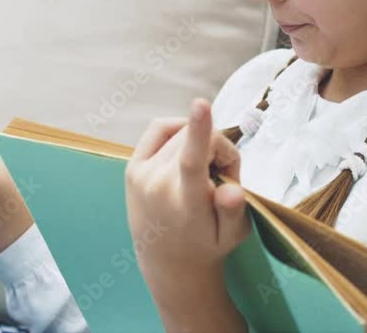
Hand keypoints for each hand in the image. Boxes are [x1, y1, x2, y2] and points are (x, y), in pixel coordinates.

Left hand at [124, 98, 249, 330]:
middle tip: (222, 181)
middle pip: (201, 141)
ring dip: (201, 145)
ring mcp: (141, 174)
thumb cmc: (208, 244)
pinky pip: (160, 128)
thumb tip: (232, 190)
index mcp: (186, 205)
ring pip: (183, 133)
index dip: (199, 131)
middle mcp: (158, 186)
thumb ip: (233, 210)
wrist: (168, 262)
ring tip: (203, 174)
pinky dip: (179, 131)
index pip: (192, 162)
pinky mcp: (132, 166)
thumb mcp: (233, 235)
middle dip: (220, 153)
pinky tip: (188, 150)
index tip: (201, 103)